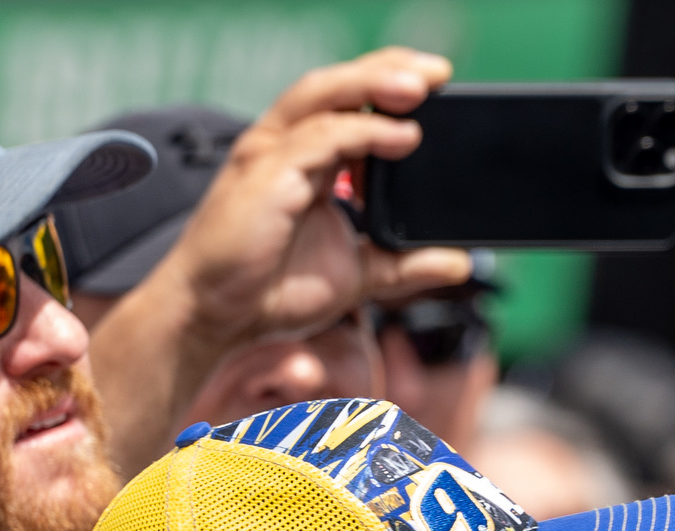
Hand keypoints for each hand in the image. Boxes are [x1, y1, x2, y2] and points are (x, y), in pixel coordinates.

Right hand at [92, 50, 471, 473]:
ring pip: (326, 97)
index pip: (347, 103)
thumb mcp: (357, 275)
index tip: (437, 85)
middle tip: (439, 72)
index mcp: (302, 157)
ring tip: (424, 87)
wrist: (216, 316)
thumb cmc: (268, 291)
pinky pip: (321, 138)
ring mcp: (271, 155)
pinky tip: (402, 136)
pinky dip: (364, 133)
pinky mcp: (266, 174)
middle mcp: (283, 145)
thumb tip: (459, 262)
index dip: (386, 85)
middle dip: (387, 70)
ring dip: (376, 86)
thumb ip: (404, 263)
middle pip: (337, 86)